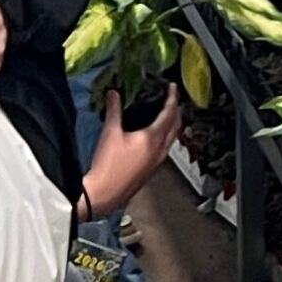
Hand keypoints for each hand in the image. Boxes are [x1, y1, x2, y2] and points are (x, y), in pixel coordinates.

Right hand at [76, 87, 187, 220]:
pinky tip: (156, 136)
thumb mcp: (110, 133)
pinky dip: (167, 136)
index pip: (169, 113)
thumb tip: (114, 93)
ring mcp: (158, 161)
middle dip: (176, 111)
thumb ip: (114, 110)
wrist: (104, 193)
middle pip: (176, 126)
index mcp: (154, 138)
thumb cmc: (108, 164)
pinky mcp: (152, 169)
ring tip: (167, 115)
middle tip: (172, 100)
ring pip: (173, 138)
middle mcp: (161, 150)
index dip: (172, 98)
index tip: (173, 87)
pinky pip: (166, 148)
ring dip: (173, 124)